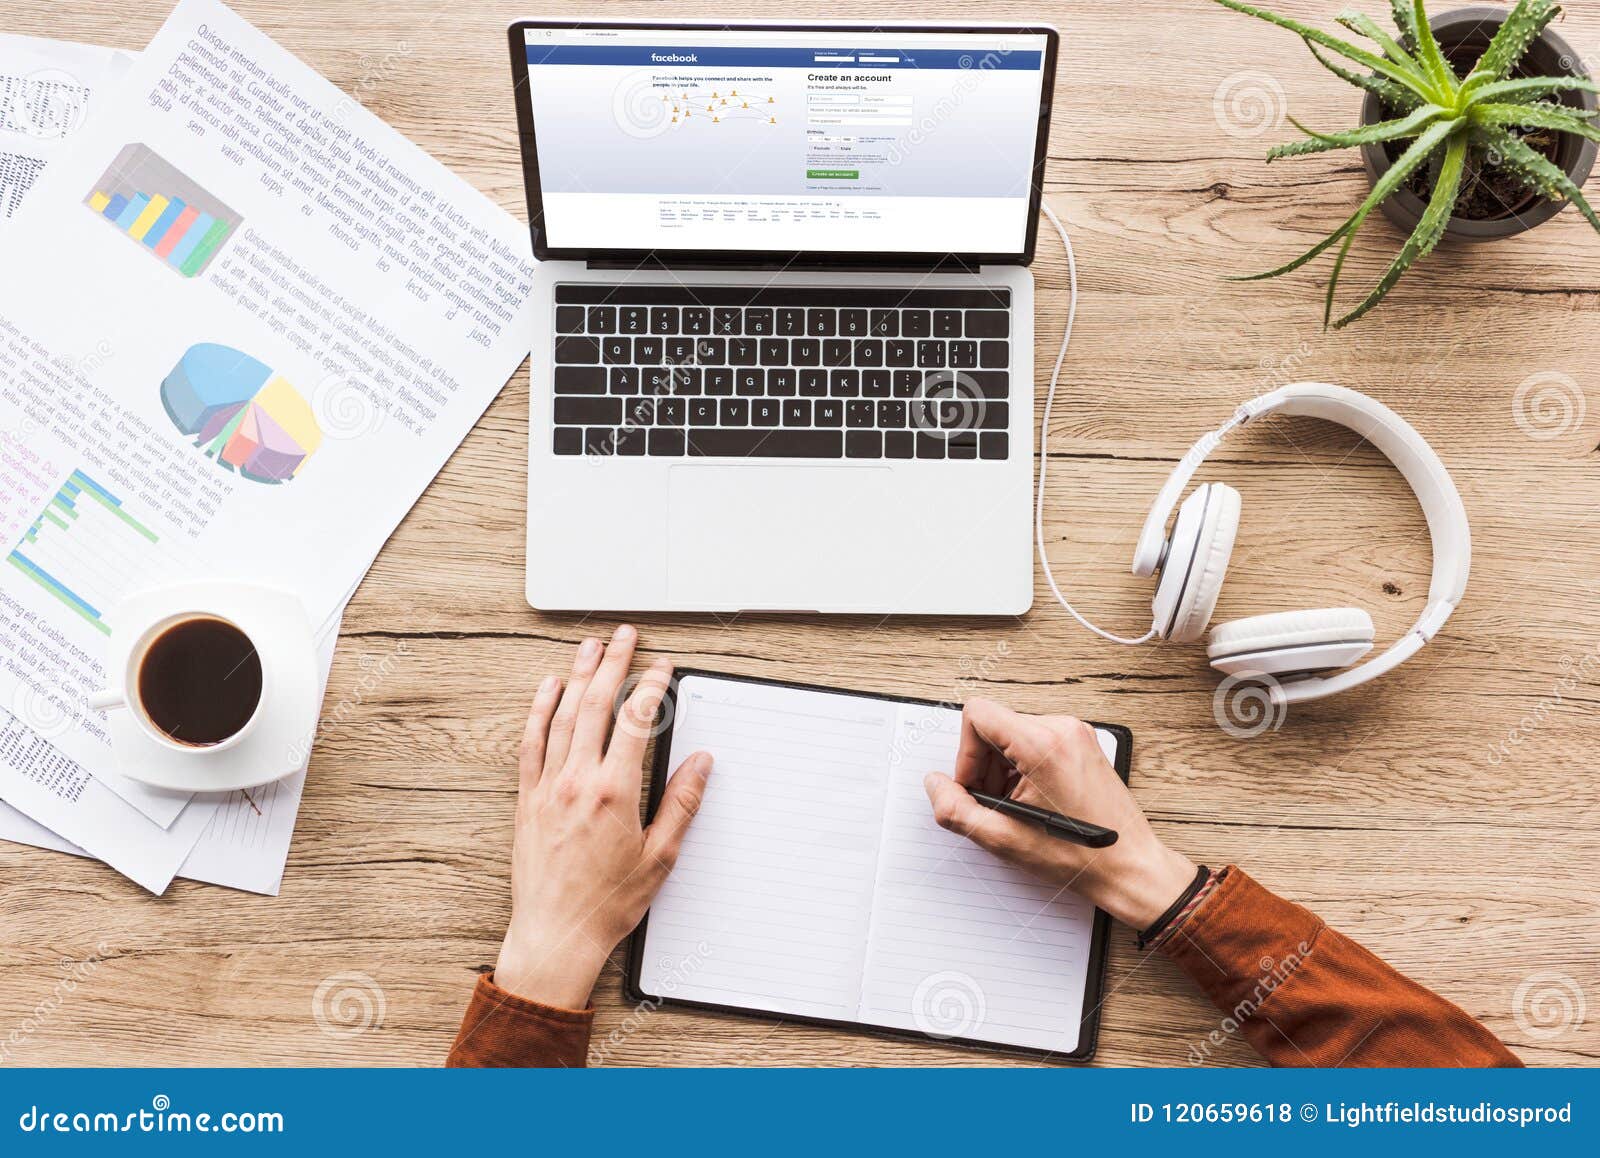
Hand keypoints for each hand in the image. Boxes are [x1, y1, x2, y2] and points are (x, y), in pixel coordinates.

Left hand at [493, 625, 711, 1007]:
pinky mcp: (527, 799)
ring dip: (578, 676)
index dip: (651, 687)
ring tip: (590, 647)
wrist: (555, 933)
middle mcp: (576, 781)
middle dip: (614, 664)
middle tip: (626, 636)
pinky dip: (539, 711)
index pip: (635, 721)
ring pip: (563, 715)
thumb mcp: (660, 857)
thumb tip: (700, 764)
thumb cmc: (606, 903)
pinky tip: (547, 689)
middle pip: (597, 705)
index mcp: (614, 792)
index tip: (662, 667)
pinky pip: (531, 743)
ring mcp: (547, 787)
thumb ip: (682, 804)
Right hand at [923, 698, 1194, 930]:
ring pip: (1013, 735)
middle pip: (995, 726)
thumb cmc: (1080, 856)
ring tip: (1015, 808)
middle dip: (984, 766)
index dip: (965, 753)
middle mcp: (1062, 729)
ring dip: (1003, 770)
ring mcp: (1076, 734)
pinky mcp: (1082, 744)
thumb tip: (935, 785)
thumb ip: (956, 809)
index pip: (978, 714)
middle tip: (993, 805)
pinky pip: (1036, 742)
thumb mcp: (1002, 838)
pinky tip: (1032, 802)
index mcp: (1042, 744)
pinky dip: (1023, 769)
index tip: (973, 785)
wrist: (1129, 866)